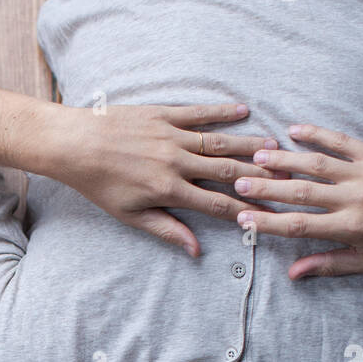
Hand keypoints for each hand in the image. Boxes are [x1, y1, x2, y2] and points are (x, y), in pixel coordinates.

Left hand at [43, 101, 284, 255]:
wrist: (74, 145)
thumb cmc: (99, 184)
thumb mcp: (130, 216)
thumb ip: (166, 230)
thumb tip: (195, 251)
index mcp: (169, 190)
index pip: (217, 205)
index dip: (246, 211)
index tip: (269, 216)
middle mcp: (176, 162)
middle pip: (228, 172)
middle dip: (260, 177)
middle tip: (288, 179)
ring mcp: (171, 135)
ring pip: (219, 141)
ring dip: (250, 145)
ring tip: (276, 148)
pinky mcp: (163, 114)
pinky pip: (198, 112)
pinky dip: (222, 111)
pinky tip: (243, 110)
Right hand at [234, 124, 362, 276]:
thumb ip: (330, 264)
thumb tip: (293, 273)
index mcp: (351, 227)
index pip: (299, 226)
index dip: (268, 223)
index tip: (243, 219)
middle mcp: (355, 198)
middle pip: (300, 192)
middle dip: (266, 187)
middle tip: (238, 182)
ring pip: (316, 164)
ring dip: (284, 159)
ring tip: (258, 157)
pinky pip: (340, 141)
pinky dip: (316, 133)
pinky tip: (294, 131)